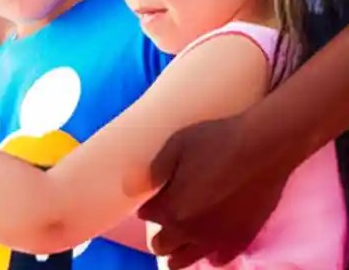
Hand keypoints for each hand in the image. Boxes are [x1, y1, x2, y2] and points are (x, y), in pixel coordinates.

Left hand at [137, 115, 289, 268]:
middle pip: (161, 245)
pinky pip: (220, 259)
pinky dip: (211, 255)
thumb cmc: (217, 140)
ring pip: (186, 260)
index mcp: (170, 208)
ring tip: (178, 245)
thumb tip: (135, 187)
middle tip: (164, 222)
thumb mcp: (176, 146)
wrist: (264, 147)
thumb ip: (154, 170)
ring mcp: (218, 238)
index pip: (147, 216)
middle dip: (159, 234)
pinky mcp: (242, 239)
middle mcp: (191, 230)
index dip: (148, 207)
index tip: (153, 200)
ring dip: (178, 252)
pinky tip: (210, 246)